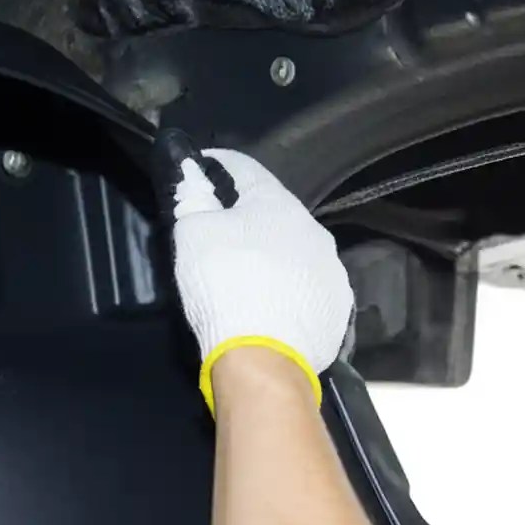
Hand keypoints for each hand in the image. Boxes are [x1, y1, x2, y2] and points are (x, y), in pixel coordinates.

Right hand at [154, 129, 353, 410]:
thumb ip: (192, 196)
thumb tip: (189, 168)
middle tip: (218, 228)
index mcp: (279, 204)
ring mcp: (331, 271)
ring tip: (247, 271)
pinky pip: (308, 286)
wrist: (263, 359)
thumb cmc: (224, 285)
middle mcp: (314, 230)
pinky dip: (288, 286)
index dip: (217, 165)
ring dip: (272, 252)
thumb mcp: (193, 234)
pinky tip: (271, 302)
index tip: (197, 169)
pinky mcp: (336, 307)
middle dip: (247, 214)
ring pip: (295, 249)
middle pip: (274, 211)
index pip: (244, 168)